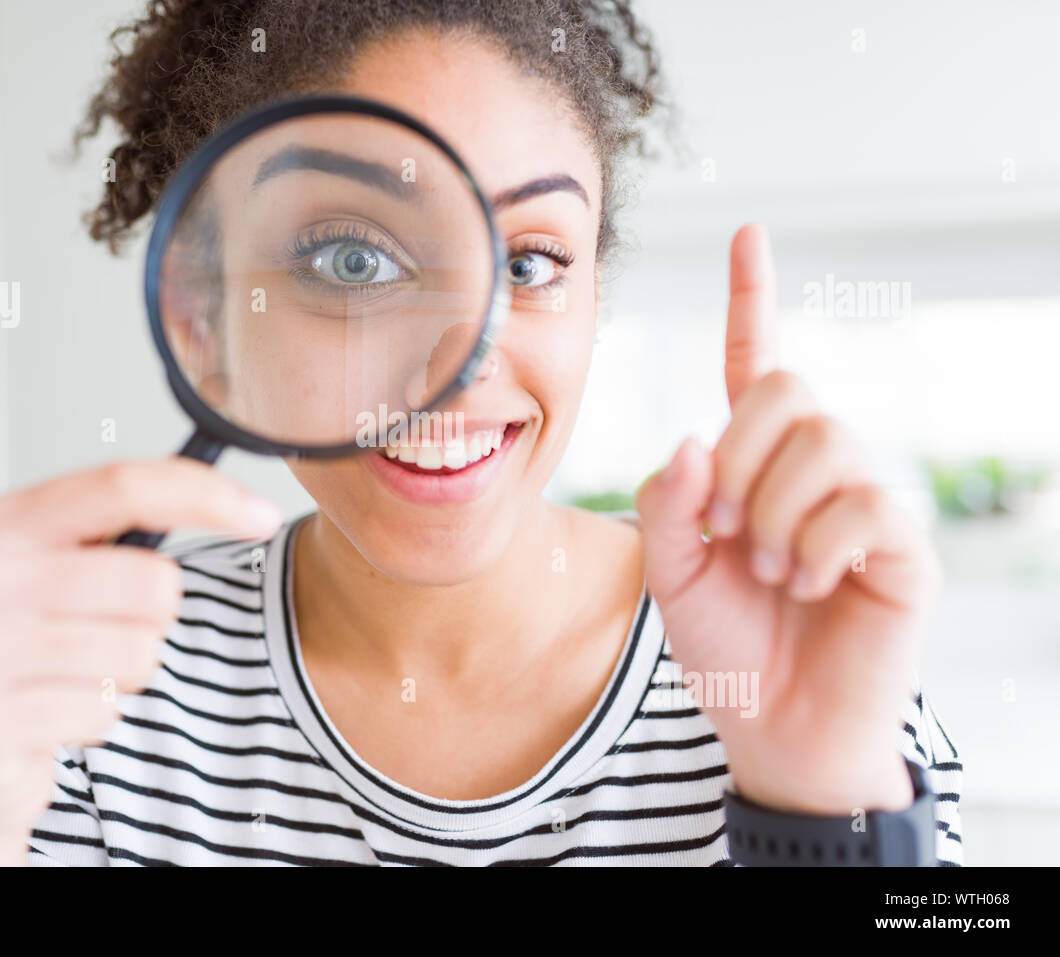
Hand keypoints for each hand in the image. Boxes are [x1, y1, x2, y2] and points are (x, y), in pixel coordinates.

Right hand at [0, 459, 281, 864]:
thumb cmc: (20, 654)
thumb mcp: (49, 577)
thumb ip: (114, 533)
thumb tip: (229, 500)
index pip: (122, 486)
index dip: (206, 496)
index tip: (262, 517)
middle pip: (150, 581)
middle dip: (152, 621)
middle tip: (98, 640)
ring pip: (137, 653)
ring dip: (122, 676)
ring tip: (67, 680)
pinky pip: (103, 710)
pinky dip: (95, 720)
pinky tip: (49, 719)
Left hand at [635, 224, 939, 814]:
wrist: (772, 726)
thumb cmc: (726, 645)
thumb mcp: (671, 573)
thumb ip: (668, 503)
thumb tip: (693, 436)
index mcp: (753, 464)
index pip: (755, 365)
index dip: (751, 300)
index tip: (748, 234)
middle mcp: (814, 467)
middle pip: (791, 391)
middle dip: (741, 460)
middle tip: (728, 532)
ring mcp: (864, 501)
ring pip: (826, 443)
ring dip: (774, 513)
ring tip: (768, 572)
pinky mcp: (902, 545)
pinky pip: (863, 504)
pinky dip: (815, 549)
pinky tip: (807, 588)